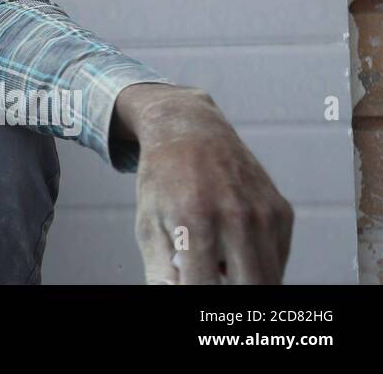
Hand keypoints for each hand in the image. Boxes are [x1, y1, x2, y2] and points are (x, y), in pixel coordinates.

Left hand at [116, 84, 293, 283]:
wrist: (190, 130)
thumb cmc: (163, 181)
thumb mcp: (148, 223)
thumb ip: (160, 272)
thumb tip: (173, 300)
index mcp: (194, 220)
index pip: (204, 288)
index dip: (198, 299)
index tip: (193, 291)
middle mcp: (235, 216)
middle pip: (248, 290)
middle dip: (229, 298)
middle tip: (210, 281)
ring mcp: (263, 213)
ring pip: (269, 280)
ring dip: (246, 283)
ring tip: (219, 267)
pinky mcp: (281, 211)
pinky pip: (278, 259)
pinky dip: (259, 266)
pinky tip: (234, 250)